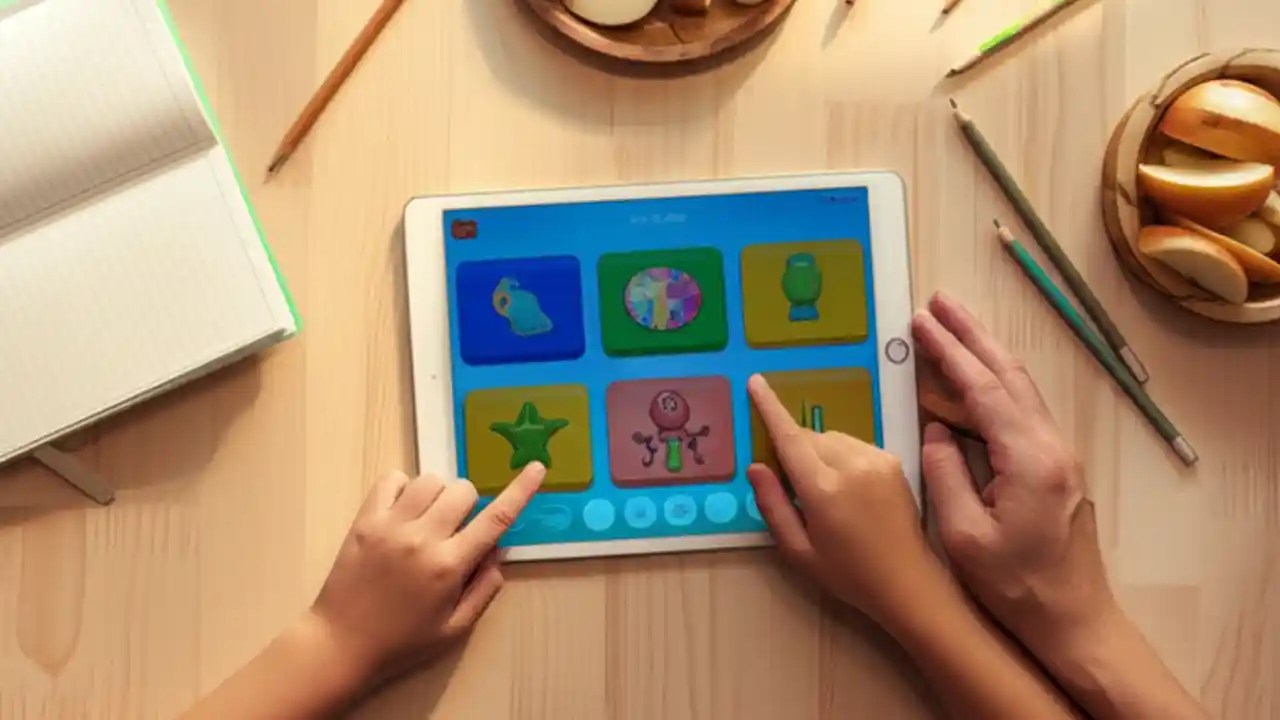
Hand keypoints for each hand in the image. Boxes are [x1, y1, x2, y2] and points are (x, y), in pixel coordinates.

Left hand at [310, 463, 545, 684]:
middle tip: (456, 528)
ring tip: (427, 518)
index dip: (520, 491)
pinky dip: (403, 486)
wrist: (340, 645)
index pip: (495, 519)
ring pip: (429, 480)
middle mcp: (423, 538)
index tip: (537, 468)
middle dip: (468, 504)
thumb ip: (483, 589)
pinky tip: (402, 510)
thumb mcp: (455, 628)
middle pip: (462, 490)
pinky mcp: (364, 521)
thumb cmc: (402, 642)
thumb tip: (499, 551)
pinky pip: (391, 480)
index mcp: (449, 566)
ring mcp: (391, 526)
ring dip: (438, 494)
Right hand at [746, 374, 931, 623]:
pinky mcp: (893, 460)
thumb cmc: (847, 575)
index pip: (789, 437)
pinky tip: (849, 488)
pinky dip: (842, 455)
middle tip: (795, 485)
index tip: (755, 382)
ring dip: (819, 451)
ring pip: (832, 437)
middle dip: (795, 448)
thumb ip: (772, 506)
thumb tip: (756, 466)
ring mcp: (876, 459)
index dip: (769, 408)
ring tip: (827, 492)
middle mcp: (851, 465)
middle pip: (809, 437)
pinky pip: (855, 444)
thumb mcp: (798, 551)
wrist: (908, 583)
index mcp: (823, 489)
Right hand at [911, 292, 1114, 653]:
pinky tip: (979, 374)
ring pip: (1020, 386)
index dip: (949, 352)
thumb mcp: (964, 537)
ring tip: (955, 324)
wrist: (1073, 620)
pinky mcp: (1057, 467)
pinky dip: (996, 380)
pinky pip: (1024, 407)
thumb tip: (936, 431)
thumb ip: (946, 475)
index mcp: (1029, 459)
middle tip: (939, 301)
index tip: (921, 322)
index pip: (983, 389)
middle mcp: (1051, 446)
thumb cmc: (1016, 588)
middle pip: (1008, 374)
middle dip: (971, 334)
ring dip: (986, 352)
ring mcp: (1059, 454)